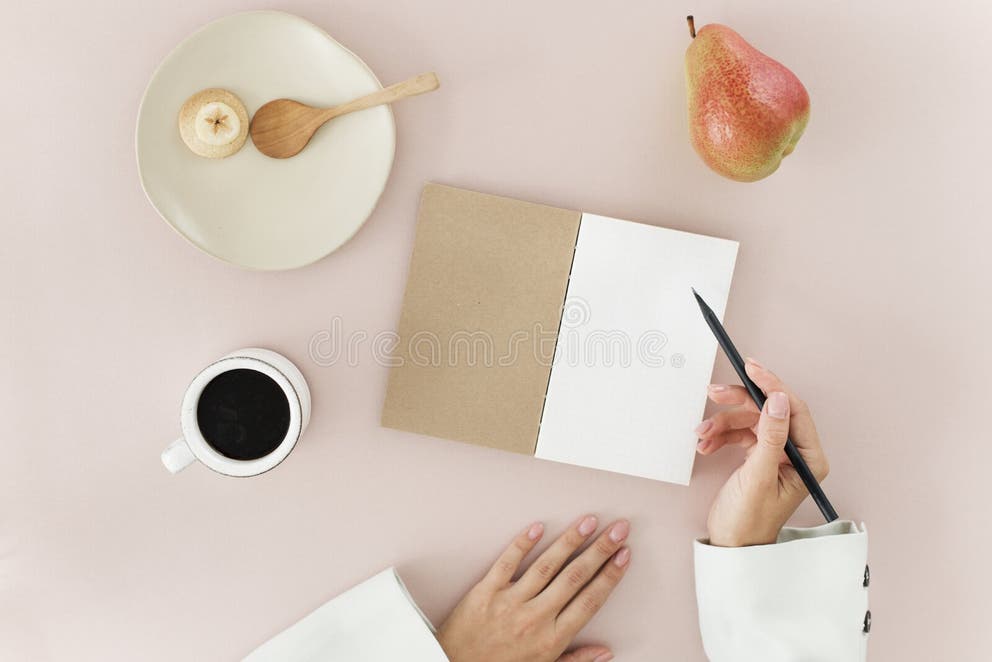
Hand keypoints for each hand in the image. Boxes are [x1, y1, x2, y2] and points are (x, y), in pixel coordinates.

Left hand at [437, 515, 630, 661]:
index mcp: (552, 638)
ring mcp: (510, 602)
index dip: (610, 576)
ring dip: (570, 541)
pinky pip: (506, 563)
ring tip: (588, 521)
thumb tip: (606, 652)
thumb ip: (576, 660)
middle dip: (600, 550)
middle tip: (618, 528)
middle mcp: (535, 618)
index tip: (625, 555)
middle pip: (575, 577)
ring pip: (546, 565)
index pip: (590, 600)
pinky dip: (522, 544)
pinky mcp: (485, 591)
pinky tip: (538, 527)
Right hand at [695, 358, 828, 546]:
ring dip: (723, 423)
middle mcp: (796, 453)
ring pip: (749, 419)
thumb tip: (777, 399)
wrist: (730, 545)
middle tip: (715, 392)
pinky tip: (706, 444)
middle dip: (739, 402)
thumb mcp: (758, 475)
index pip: (793, 410)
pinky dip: (720, 434)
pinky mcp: (758, 456)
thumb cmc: (749, 521)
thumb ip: (769, 435)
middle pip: (768, 410)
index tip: (751, 369)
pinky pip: (739, 432)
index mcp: (808, 459)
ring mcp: (776, 453)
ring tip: (703, 434)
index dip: (771, 386)